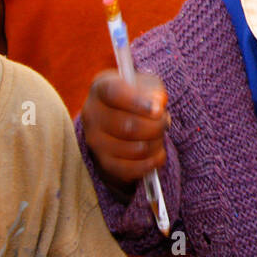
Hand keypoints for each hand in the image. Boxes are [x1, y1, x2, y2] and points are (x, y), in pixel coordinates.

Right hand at [81, 70, 168, 188]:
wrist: (124, 117)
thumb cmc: (139, 98)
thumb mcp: (148, 87)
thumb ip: (154, 92)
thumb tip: (157, 105)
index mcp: (101, 88)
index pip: (114, 93)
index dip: (137, 102)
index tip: (158, 109)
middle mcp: (92, 114)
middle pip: (129, 126)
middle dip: (156, 126)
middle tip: (164, 122)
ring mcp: (95, 141)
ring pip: (136, 149)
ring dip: (156, 144)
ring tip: (159, 135)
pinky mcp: (104, 162)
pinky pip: (133, 169)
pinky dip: (152, 162)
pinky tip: (157, 153)